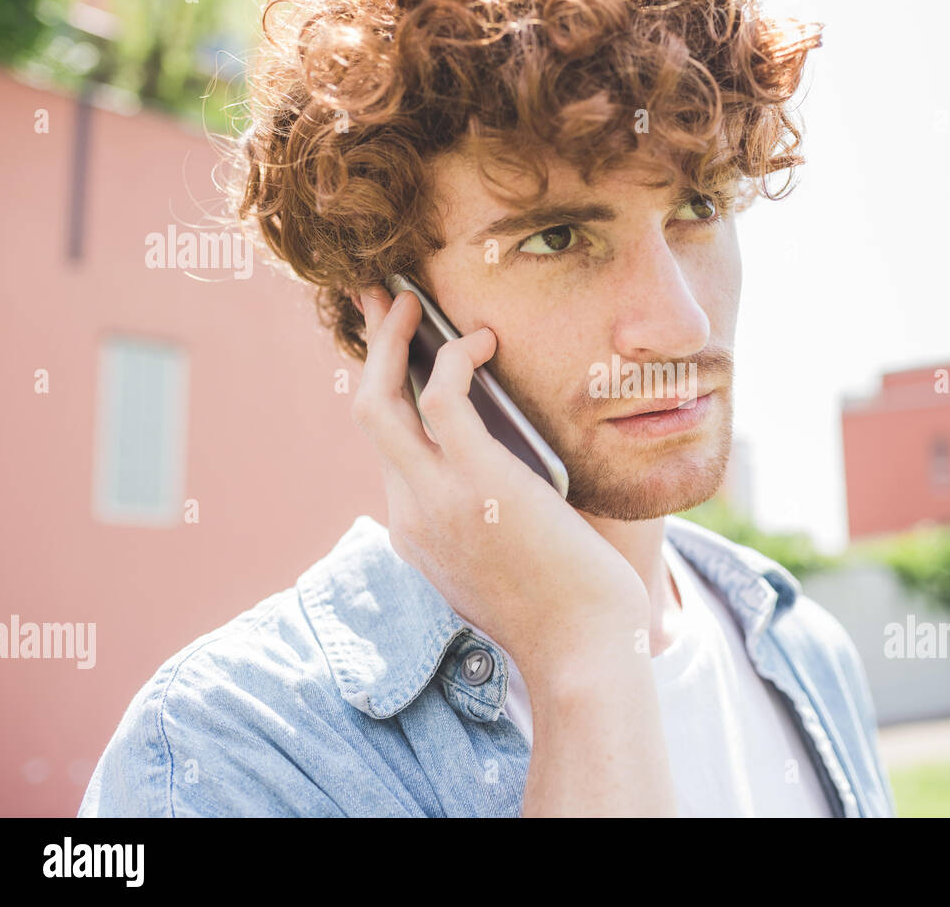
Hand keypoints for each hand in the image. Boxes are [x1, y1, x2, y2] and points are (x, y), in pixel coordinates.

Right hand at [351, 286, 649, 675]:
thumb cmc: (566, 607)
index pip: (387, 448)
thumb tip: (513, 467)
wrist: (584, 653)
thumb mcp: (508, 558)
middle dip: (368, 351)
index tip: (401, 353)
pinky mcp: (475, 482)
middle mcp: (410, 512)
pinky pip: (442, 398)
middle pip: (365, 414)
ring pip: (380, 400)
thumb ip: (490, 514)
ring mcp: (434, 498)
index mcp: (416, 531)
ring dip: (391, 340)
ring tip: (412, 298)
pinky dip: (454, 358)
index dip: (389, 392)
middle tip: (380, 299)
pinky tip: (481, 339)